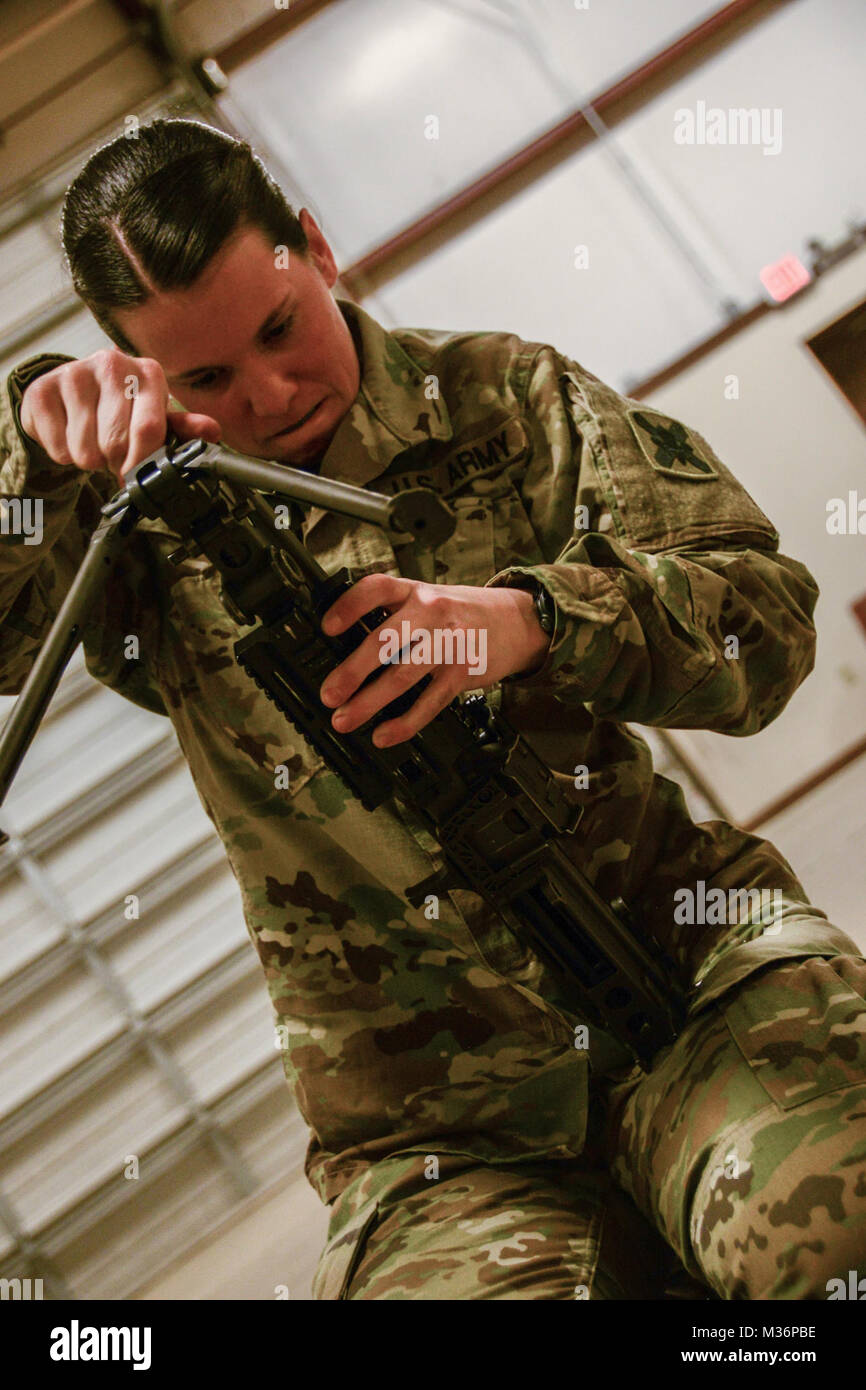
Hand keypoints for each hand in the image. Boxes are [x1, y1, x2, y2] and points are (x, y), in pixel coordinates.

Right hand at [19, 347, 220, 482]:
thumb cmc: (123, 411)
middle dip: (115, 463)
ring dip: (89, 460)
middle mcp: (112, 364)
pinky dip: (63, 454)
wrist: (71, 396)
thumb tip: (211, 431)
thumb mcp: (157, 419)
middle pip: (116, 442)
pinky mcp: (41, 389)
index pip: (149, 429)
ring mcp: (73, 373)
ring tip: (93, 444)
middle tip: (114, 457)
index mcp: (148, 373)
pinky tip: (69, 436)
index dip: (143, 463)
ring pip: (84, 449)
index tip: (136, 477)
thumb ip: (183, 429)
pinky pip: (57, 447)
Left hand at [318, 575, 550, 746]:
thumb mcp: (428, 598)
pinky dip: (405, 723)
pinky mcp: (463, 672)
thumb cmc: (462, 613)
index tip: (327, 628)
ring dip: (369, 702)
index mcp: (415, 591)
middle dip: (352, 671)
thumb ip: (394, 613)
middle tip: (329, 694)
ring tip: (345, 719)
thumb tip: (346, 648)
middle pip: (385, 641)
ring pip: (403, 676)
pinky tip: (385, 734)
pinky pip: (430, 702)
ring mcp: (448, 643)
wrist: (516, 622)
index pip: (376, 590)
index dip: (349, 607)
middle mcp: (431, 613)